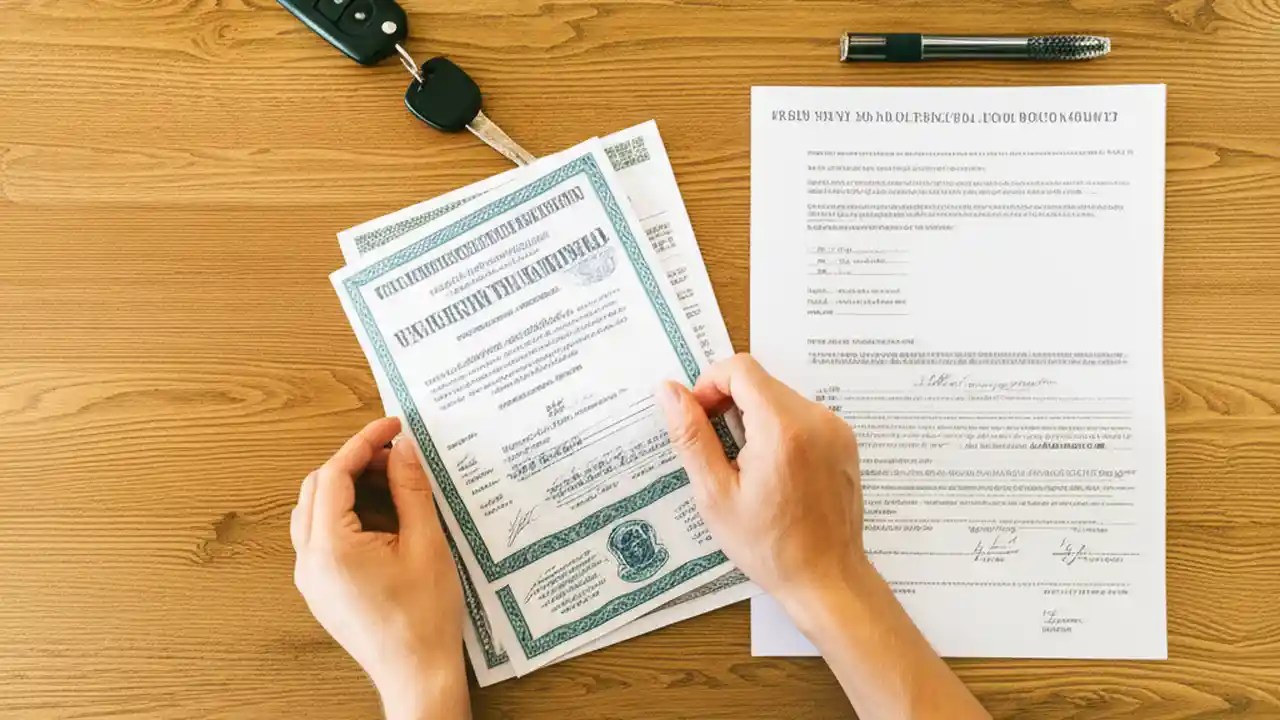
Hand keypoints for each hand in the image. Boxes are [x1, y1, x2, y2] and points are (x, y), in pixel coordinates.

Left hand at [291, 417, 469, 719]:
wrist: (418, 674)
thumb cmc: (425, 619)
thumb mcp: (426, 544)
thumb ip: (411, 490)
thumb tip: (403, 450)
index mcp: (332, 548)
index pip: (334, 475)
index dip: (363, 442)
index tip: (392, 426)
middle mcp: (310, 562)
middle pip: (317, 488)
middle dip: (354, 462)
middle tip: (395, 452)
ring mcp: (311, 578)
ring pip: (314, 511)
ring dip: (346, 486)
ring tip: (390, 478)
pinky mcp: (321, 589)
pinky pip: (320, 536)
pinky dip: (344, 513)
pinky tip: (381, 512)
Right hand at [655, 354, 867, 609]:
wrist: (828, 579)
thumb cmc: (768, 546)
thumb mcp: (715, 495)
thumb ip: (692, 436)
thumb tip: (669, 391)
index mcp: (782, 428)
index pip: (740, 369)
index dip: (709, 384)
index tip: (698, 419)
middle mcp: (815, 418)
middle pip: (760, 382)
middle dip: (729, 403)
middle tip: (715, 450)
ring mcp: (835, 429)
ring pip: (780, 398)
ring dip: (753, 417)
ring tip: (743, 466)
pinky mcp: (844, 441)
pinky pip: (802, 416)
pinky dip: (778, 429)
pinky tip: (771, 471)